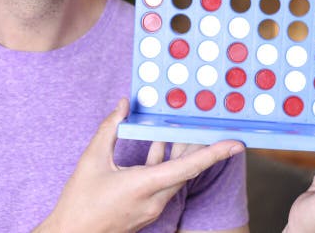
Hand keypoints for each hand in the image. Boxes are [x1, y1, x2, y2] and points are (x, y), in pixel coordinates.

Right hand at [35, 98, 244, 232]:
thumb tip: (123, 105)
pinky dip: (165, 163)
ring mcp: (151, 207)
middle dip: (201, 147)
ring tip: (189, 130)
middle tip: (214, 126)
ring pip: (175, 176)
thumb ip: (110, 129)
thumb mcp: (92, 159)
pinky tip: (160, 144)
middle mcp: (154, 200)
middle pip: (186, 170)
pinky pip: (163, 183)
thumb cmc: (79, 202)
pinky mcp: (145, 209)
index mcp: (144, 186)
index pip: (187, 168)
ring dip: (182, 154)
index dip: (214, 154)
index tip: (235, 144)